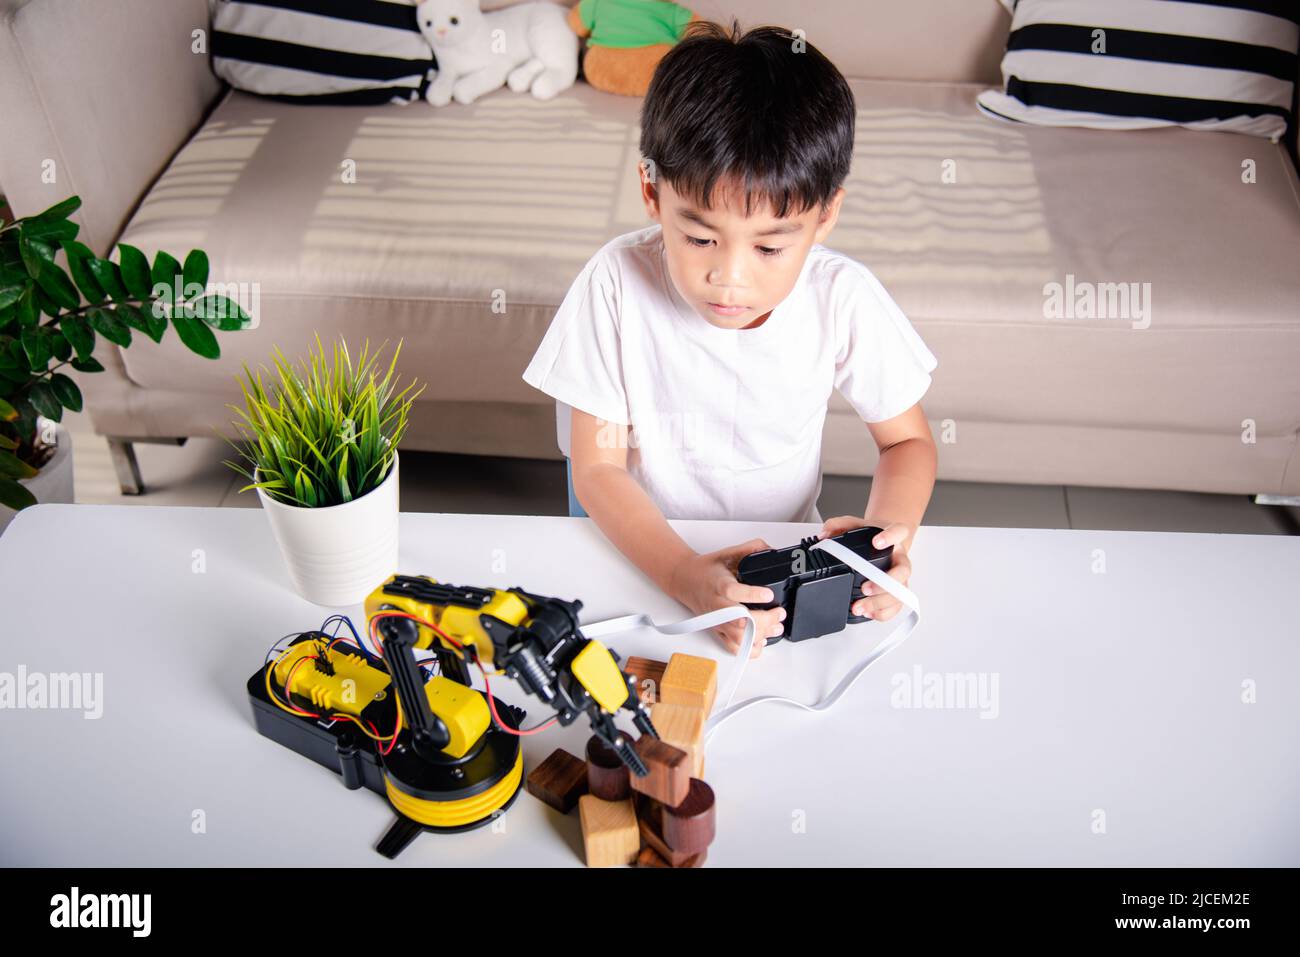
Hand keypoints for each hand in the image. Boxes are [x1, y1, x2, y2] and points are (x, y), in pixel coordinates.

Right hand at [667, 539, 785, 657]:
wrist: (685, 580)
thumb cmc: (706, 569)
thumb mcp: (727, 553)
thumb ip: (750, 549)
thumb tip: (771, 549)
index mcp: (719, 584)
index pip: (733, 591)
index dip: (752, 594)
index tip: (769, 594)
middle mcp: (717, 605)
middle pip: (739, 620)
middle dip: (764, 620)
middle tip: (779, 613)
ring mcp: (717, 621)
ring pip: (738, 636)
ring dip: (760, 635)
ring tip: (776, 627)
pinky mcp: (718, 630)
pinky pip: (733, 647)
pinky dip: (749, 649)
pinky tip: (762, 641)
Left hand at [817, 517, 912, 622]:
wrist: (885, 542)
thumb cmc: (873, 536)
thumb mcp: (854, 524)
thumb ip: (838, 525)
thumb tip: (823, 535)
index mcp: (894, 538)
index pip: (899, 532)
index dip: (890, 537)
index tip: (877, 542)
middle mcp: (900, 558)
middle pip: (902, 572)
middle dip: (883, 583)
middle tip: (865, 588)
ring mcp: (901, 577)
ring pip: (899, 593)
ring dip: (879, 603)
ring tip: (859, 607)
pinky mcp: (897, 592)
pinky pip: (896, 606)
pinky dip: (882, 613)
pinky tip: (868, 612)